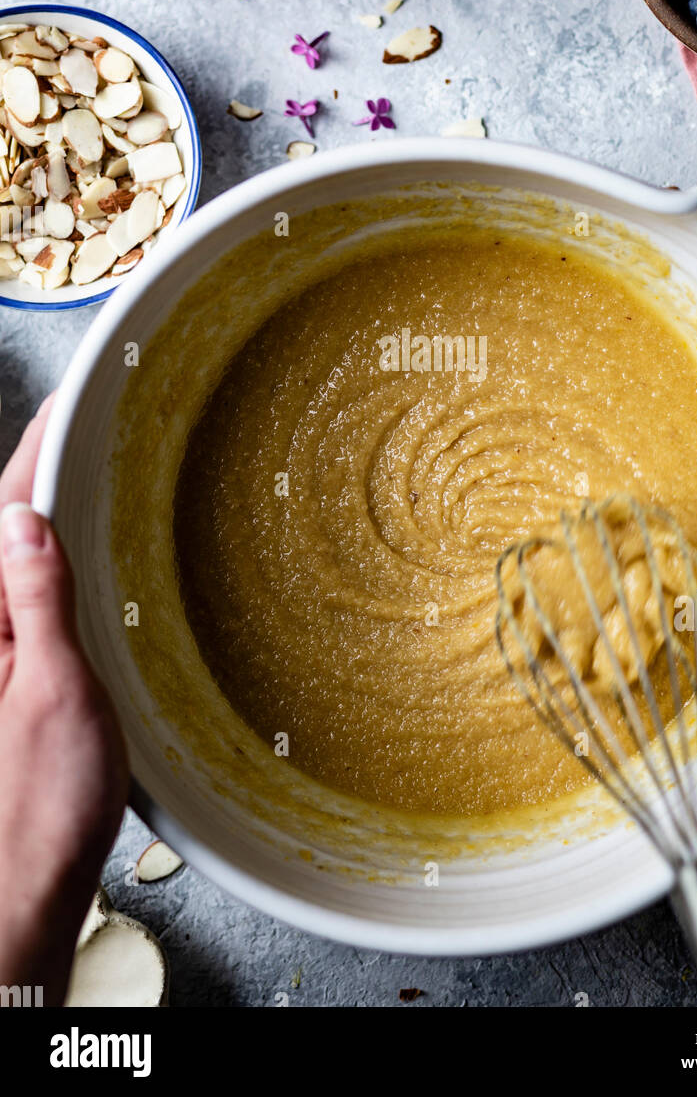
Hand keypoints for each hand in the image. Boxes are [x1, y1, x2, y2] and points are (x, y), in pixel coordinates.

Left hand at [0, 399, 128, 1004]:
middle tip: (89, 415)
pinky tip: (84, 550)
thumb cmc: (39, 809)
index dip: (39, 448)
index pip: (4, 512)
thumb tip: (24, 519)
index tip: (72, 400)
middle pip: (5, 527)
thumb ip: (34, 602)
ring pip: (16, 559)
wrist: (24, 894)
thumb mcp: (54, 693)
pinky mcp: (9, 673)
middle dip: (43, 466)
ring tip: (90, 463)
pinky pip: (27, 594)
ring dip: (49, 509)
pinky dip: (54, 558)